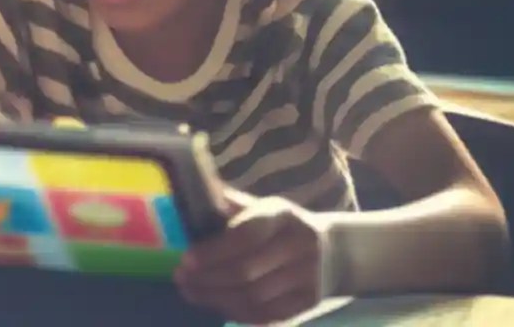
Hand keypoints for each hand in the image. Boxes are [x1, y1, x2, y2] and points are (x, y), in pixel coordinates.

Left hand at [174, 188, 332, 324]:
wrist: (332, 250)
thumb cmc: (280, 226)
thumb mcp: (261, 207)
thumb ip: (229, 206)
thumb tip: (194, 198)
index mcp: (282, 216)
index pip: (246, 236)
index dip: (213, 251)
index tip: (186, 259)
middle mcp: (300, 245)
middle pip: (246, 272)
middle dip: (207, 278)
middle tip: (181, 279)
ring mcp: (308, 277)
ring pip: (254, 297)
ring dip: (216, 298)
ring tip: (190, 292)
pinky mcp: (310, 302)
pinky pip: (267, 314)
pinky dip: (237, 312)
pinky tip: (215, 304)